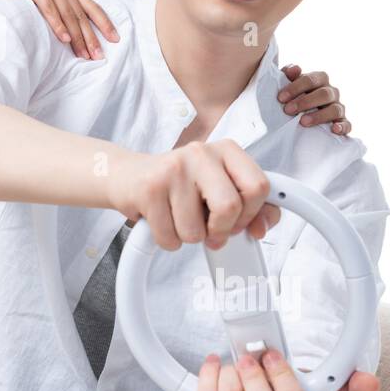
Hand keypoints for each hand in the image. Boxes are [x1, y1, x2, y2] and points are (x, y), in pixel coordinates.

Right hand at [0, 0, 118, 59]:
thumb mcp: (43, 0)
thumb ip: (58, 11)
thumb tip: (71, 37)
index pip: (92, 7)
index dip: (105, 24)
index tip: (116, 40)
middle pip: (81, 16)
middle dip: (91, 38)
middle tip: (98, 57)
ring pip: (68, 15)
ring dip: (77, 36)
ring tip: (84, 55)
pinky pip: (49, 9)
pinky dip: (57, 25)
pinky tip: (64, 39)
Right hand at [106, 139, 281, 251]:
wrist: (127, 176)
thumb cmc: (179, 185)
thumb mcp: (218, 187)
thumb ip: (249, 206)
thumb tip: (262, 227)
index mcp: (226, 150)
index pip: (259, 186)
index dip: (252, 214)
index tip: (240, 222)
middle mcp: (201, 153)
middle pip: (230, 207)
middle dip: (221, 230)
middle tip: (212, 232)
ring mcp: (174, 168)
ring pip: (196, 230)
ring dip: (189, 237)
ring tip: (179, 218)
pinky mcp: (150, 188)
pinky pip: (170, 237)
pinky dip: (168, 240)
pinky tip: (161, 220)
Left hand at [278, 65, 349, 135]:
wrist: (301, 113)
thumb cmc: (294, 95)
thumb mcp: (289, 83)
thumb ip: (289, 74)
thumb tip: (295, 69)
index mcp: (320, 79)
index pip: (311, 80)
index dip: (295, 88)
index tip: (280, 98)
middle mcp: (331, 92)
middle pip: (324, 94)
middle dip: (305, 102)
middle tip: (288, 110)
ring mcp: (338, 107)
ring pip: (335, 109)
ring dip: (319, 116)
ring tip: (303, 122)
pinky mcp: (343, 123)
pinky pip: (347, 124)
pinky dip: (342, 127)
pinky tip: (333, 129)